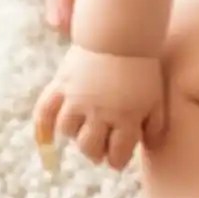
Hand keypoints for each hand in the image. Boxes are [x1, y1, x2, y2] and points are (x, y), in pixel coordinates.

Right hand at [32, 45, 166, 169]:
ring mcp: (76, 99)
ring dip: (76, 136)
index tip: (116, 160)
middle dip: (96, 153)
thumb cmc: (142, 71)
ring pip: (68, 131)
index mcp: (125, 118)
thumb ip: (154, 126)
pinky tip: (46, 140)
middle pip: (90, 147)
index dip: (117, 160)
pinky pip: (44, 111)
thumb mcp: (156, 100)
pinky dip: (42, 128)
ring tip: (84, 133)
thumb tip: (147, 147)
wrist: (120, 37)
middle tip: (100, 151)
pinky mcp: (60, 86)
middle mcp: (98, 113)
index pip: (116, 153)